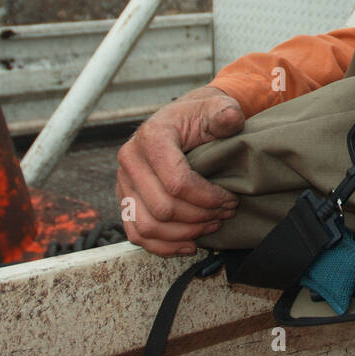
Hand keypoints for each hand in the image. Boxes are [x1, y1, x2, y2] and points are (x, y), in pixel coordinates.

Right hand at [116, 85, 244, 256]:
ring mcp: (124, 182)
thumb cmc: (201, 116)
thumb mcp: (217, 108)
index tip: (230, 199)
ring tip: (211, 226)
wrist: (182, 120)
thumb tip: (230, 119)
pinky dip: (163, 246)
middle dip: (200, 217)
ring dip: (184, 234)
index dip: (207, 198)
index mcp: (152, 137)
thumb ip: (226, 114)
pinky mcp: (125, 199)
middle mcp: (130, 160)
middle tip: (225, 213)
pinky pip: (136, 234)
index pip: (176, 182)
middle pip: (162, 208)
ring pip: (147, 227)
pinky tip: (190, 245)